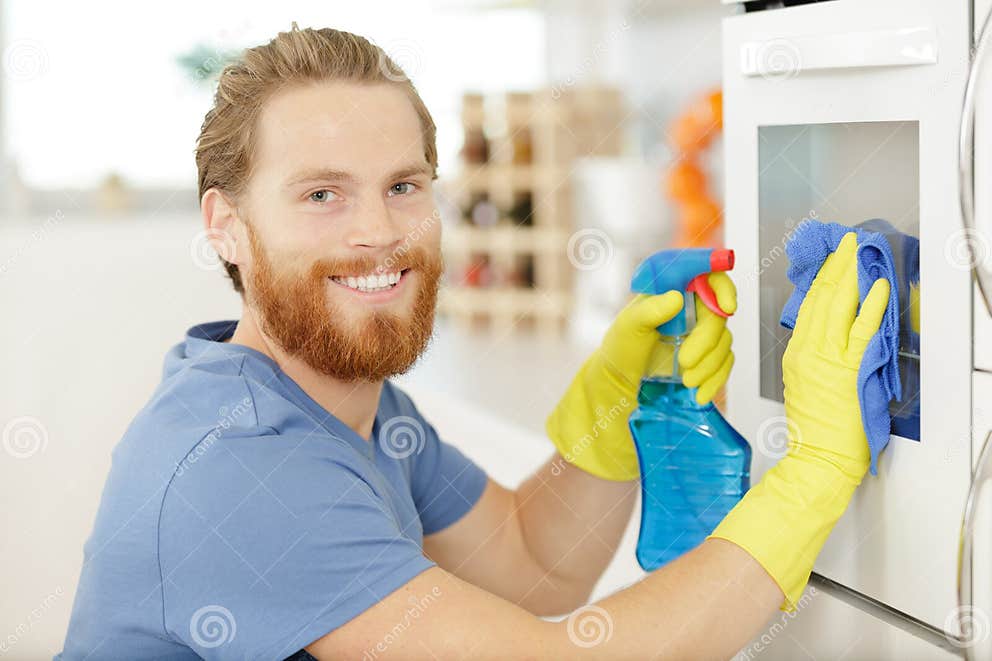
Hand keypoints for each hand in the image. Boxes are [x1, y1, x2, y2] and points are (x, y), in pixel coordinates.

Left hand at [545, 272, 736, 480]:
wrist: (621, 384)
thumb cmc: (620, 349)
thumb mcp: (627, 328)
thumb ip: (649, 310)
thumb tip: (675, 299)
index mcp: (673, 290)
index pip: (706, 273)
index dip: (721, 284)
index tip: (726, 305)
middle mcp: (691, 307)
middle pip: (718, 313)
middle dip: (706, 340)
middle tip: (686, 361)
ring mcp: (702, 332)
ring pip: (725, 340)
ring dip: (710, 364)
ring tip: (685, 380)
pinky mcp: (708, 357)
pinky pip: (725, 363)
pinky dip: (716, 379)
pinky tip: (700, 392)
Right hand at [709, 232, 889, 608]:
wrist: (817, 461)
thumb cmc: (814, 432)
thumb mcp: (805, 387)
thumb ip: (814, 360)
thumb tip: (828, 338)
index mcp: (796, 355)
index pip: (808, 308)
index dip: (820, 279)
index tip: (829, 260)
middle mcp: (806, 352)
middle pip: (819, 299)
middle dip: (833, 266)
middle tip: (843, 243)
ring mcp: (825, 359)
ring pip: (835, 307)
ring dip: (848, 275)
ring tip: (857, 252)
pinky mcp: (845, 370)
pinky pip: (860, 329)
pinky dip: (869, 306)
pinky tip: (876, 287)